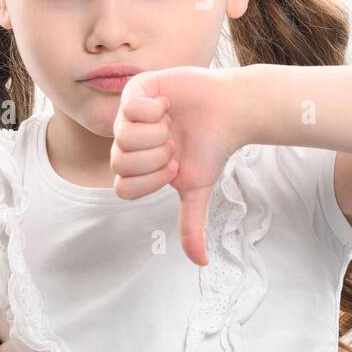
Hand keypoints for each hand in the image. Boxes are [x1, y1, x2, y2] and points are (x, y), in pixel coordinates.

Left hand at [110, 67, 241, 266]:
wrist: (231, 111)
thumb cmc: (211, 147)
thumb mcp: (198, 188)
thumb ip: (191, 224)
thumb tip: (202, 263)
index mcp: (137, 165)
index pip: (123, 187)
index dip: (152, 181)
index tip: (174, 168)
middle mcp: (128, 140)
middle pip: (119, 163)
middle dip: (155, 158)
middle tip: (173, 145)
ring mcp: (130, 114)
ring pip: (122, 136)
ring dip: (156, 134)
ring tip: (171, 124)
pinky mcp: (138, 88)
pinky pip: (130, 107)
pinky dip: (153, 110)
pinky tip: (168, 105)